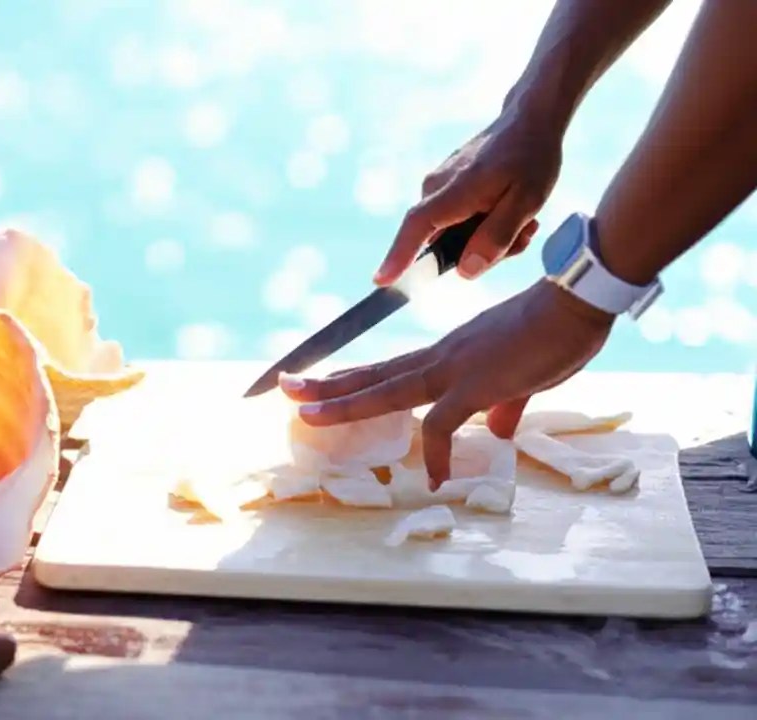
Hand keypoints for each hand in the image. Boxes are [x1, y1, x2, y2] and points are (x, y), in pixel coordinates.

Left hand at [279, 280, 614, 488]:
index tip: (320, 384)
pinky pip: (445, 423)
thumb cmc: (553, 332)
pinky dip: (437, 453)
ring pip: (387, 391)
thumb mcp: (522, 379)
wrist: (575, 304)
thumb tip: (498, 430)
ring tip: (307, 418)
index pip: (389, 369)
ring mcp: (453, 370)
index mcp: (447, 356)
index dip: (353, 379)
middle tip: (285, 390)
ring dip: (345, 405)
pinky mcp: (476, 384)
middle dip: (327, 385)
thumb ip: (505, 405)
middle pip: (373, 375)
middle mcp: (439, 359)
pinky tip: (435, 479)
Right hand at [375, 109, 563, 284]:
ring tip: (524, 221)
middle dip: (481, 252)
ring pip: (453, 234)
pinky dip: (484, 224)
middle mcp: (435, 189)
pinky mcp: (446, 188)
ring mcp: (438, 187)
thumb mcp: (526, 202)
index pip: (416, 228)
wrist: (529, 119)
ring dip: (488, 237)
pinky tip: (510, 211)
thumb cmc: (530, 157)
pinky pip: (457, 221)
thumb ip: (496, 238)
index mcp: (453, 191)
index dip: (399, 256)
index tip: (382, 281)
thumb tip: (466, 271)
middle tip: (523, 236)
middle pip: (442, 244)